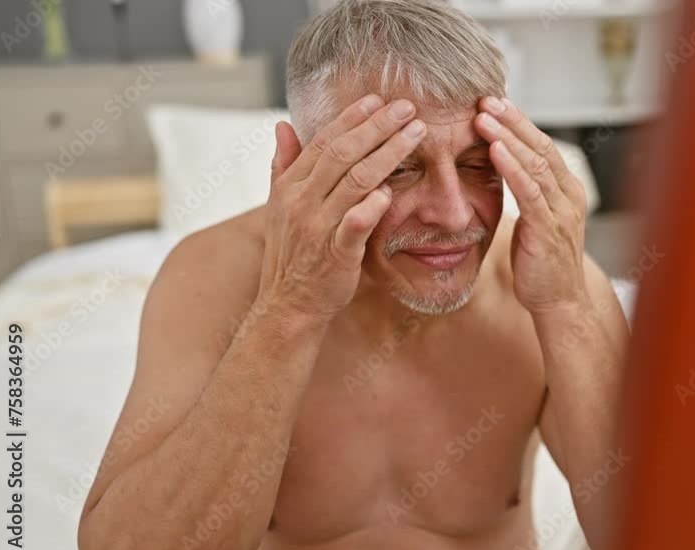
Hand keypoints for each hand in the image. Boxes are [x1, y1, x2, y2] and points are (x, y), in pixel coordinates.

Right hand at [258, 95, 426, 325]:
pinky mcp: (335, 254)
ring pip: (355, 181)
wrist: (288, 305)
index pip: (324, 141)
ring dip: (388, 154)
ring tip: (416, 134)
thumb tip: (282, 125)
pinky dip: (371, 206)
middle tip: (407, 108)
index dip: (352, 118)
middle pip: (343, 153)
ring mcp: (318, 227)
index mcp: (290, 186)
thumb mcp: (278, 206)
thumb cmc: (292, 254)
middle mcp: (301, 201)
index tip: (378, 100)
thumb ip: (283, 165)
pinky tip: (390, 191)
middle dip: (377, 127)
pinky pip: (355, 224)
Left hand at [474, 97, 589, 314]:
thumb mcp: (534, 220)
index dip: (518, 123)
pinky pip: (529, 191)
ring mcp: (561, 210)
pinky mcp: (548, 228)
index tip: (493, 103)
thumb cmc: (543, 263)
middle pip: (540, 146)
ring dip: (506, 137)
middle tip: (485, 98)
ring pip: (534, 163)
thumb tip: (502, 167)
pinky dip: (511, 167)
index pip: (542, 145)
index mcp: (566, 190)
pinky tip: (494, 150)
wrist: (559, 302)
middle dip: (512, 120)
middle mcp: (568, 194)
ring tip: (483, 116)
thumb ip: (526, 193)